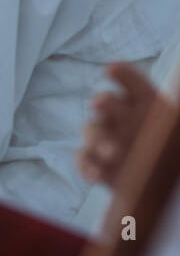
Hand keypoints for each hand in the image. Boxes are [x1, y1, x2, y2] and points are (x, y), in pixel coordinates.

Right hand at [78, 63, 161, 186]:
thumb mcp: (176, 132)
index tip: (111, 70)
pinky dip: (88, 167)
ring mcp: (103, 138)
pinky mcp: (94, 161)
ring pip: (93, 130)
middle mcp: (120, 116)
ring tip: (112, 153)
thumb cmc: (170, 153)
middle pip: (106, 102)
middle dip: (105, 102)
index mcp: (143, 103)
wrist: (157, 185)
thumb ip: (172, 121)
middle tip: (102, 102)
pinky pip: (84, 159)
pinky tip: (98, 175)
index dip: (122, 74)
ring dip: (99, 138)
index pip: (132, 83)